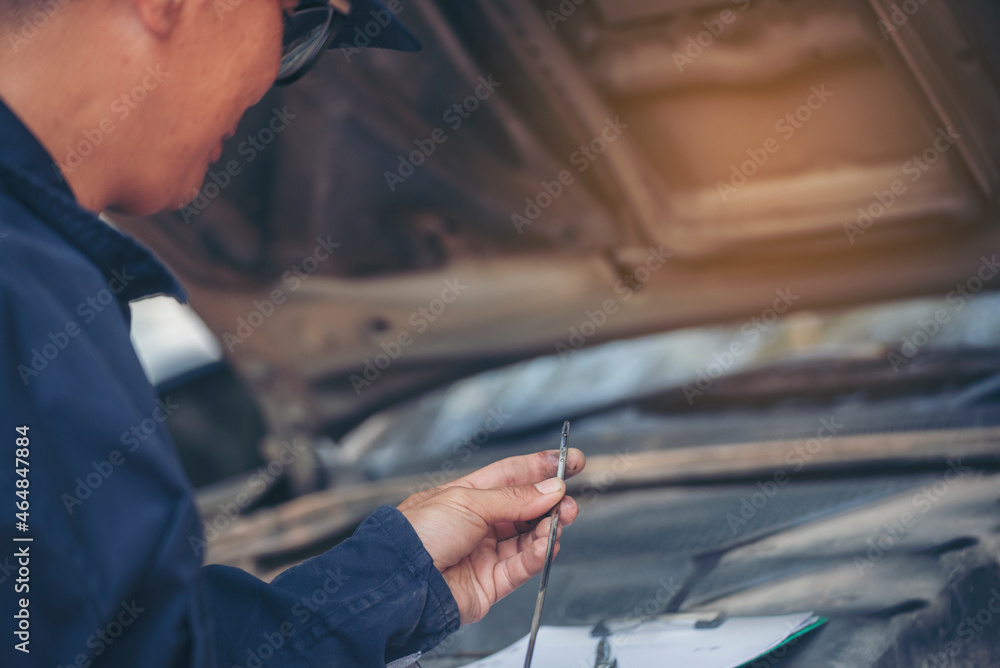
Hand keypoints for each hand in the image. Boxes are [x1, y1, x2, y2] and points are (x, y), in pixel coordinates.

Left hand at [398, 449, 585, 624]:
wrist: (400, 580)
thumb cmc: (418, 534)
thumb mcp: (467, 501)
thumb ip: (514, 498)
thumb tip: (549, 488)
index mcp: (467, 496)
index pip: (511, 476)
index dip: (541, 468)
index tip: (568, 461)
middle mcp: (478, 524)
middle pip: (525, 509)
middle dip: (550, 502)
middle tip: (568, 499)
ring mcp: (485, 553)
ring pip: (528, 539)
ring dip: (549, 528)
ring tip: (561, 520)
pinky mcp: (491, 583)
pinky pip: (522, 566)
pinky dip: (539, 554)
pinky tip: (548, 543)